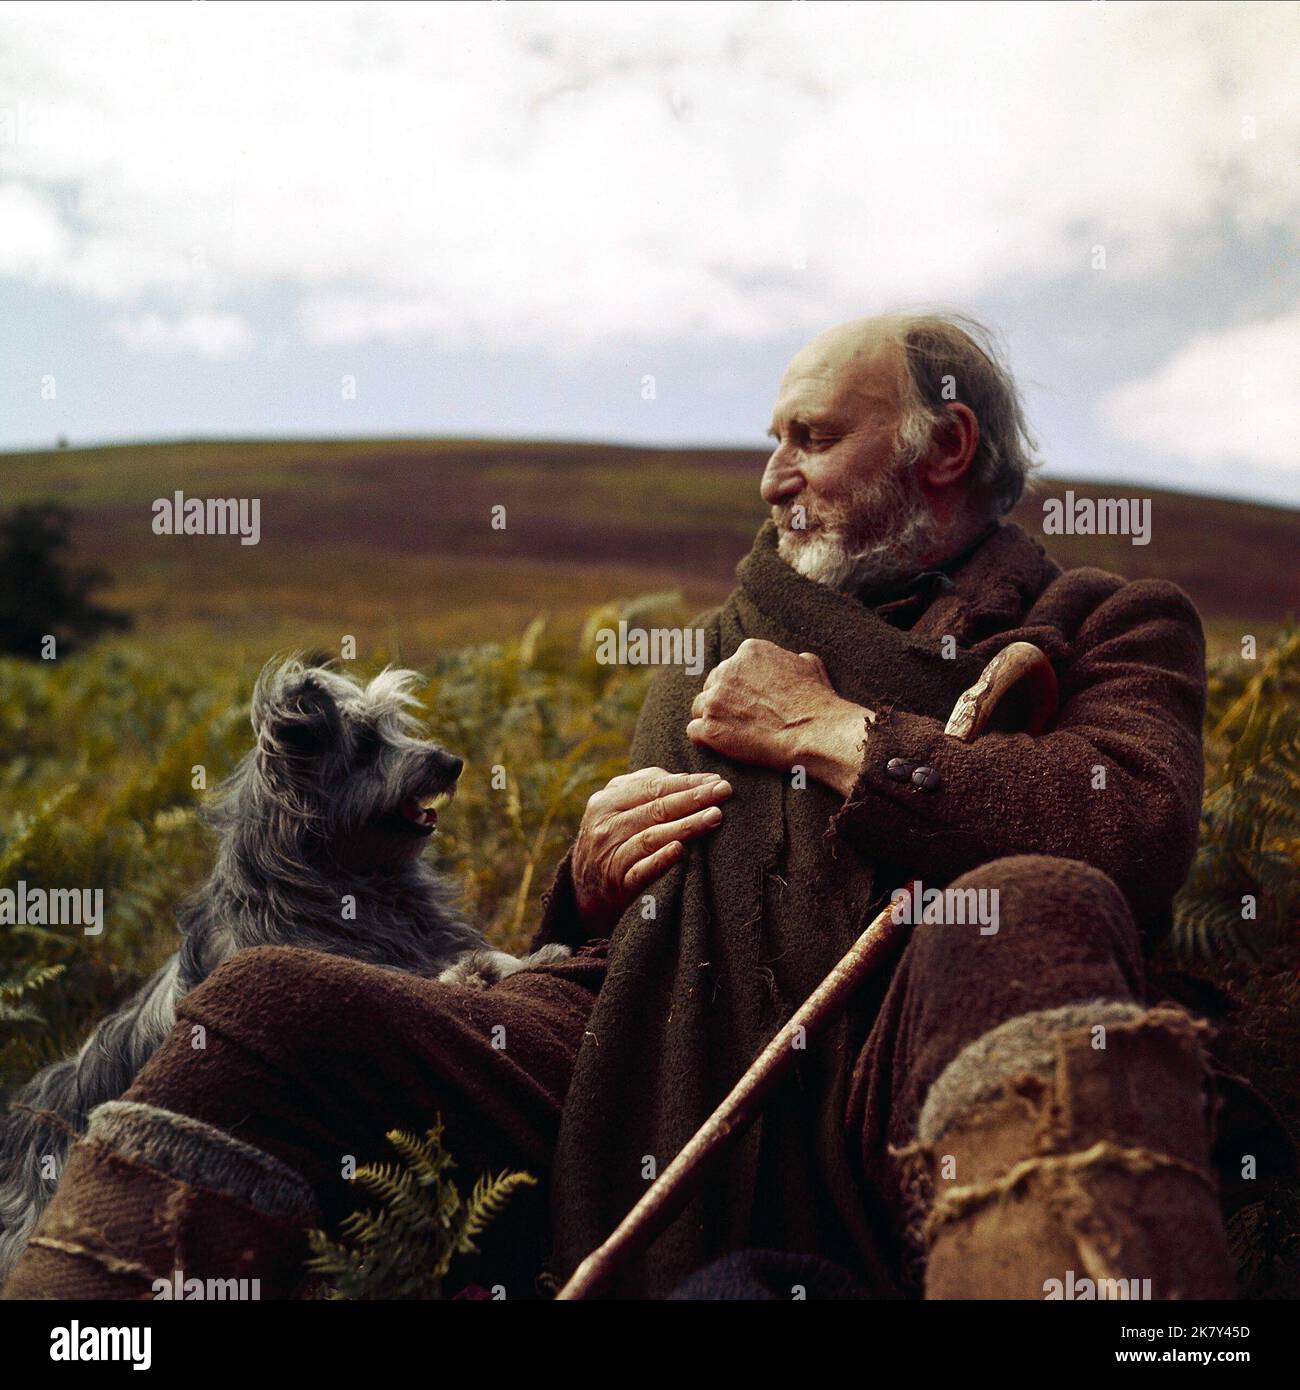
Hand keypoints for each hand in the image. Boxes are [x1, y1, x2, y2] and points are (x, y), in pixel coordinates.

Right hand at [572, 767, 731, 931]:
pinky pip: (640, 870)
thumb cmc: (614, 842)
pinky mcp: (616, 883)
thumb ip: (646, 792)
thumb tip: (692, 779)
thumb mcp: (617, 811)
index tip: (716, 779)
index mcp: (607, 800)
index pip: (653, 785)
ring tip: (715, 817)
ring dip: (686, 825)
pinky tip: (680, 851)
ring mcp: (609, 853)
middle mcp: (605, 824)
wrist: (584, 890)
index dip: (687, 782)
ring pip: (651, 836)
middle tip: (724, 792)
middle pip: (656, 808)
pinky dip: (660, 860)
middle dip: (694, 798)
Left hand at [685, 638, 866, 780]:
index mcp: (749, 651)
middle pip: (712, 685)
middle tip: (740, 719)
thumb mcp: (810, 665)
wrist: (815, 733)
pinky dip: (705, 740)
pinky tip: (719, 745)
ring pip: (699, 706)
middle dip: (723, 701)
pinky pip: (694, 731)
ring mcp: (715, 699)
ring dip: (711, 718)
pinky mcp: (710, 728)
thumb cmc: (817, 702)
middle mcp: (727, 670)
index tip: (750, 700)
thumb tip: (793, 659)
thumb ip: (790, 659)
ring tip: (730, 733)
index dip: (740, 686)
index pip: (732, 666)